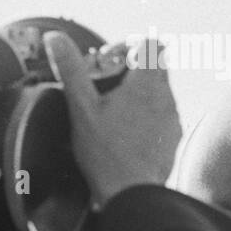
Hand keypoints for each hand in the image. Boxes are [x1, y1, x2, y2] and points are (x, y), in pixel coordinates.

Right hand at [45, 32, 180, 207]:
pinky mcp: (174, 136)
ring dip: (141, 91)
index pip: (153, 46)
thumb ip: (72, 69)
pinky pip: (164, 114)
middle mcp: (167, 98)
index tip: (112, 58)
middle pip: (158, 67)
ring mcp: (174, 118)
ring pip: (162, 91)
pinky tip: (127, 129)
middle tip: (108, 81)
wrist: (132, 192)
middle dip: (134, 68)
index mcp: (147, 85)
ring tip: (115, 108)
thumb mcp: (82, 107)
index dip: (133, 46)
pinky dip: (148, 113)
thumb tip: (57, 39)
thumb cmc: (106, 152)